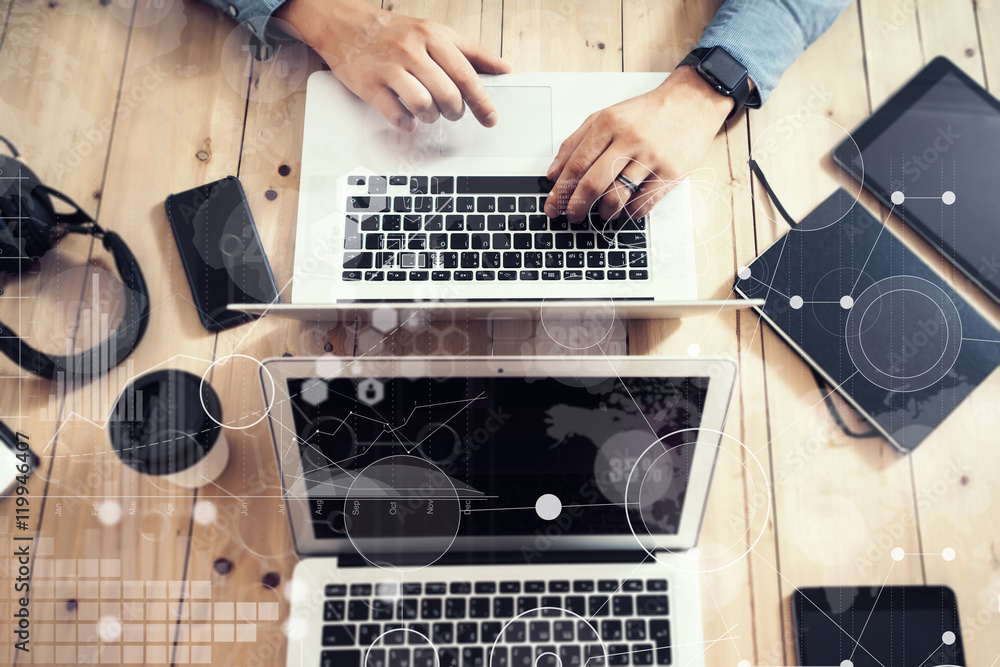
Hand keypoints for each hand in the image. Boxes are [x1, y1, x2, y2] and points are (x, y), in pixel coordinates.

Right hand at [276, 0, 511, 130]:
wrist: (344, 24)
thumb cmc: (395, 32)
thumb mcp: (435, 32)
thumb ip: (471, 51)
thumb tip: (504, 67)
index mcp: (432, 35)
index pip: (465, 73)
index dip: (481, 100)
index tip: (491, 118)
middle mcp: (411, 50)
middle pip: (447, 93)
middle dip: (455, 111)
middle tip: (452, 112)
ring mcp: (389, 67)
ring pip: (423, 104)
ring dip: (432, 117)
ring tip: (430, 113)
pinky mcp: (369, 85)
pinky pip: (396, 114)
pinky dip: (407, 123)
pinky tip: (408, 118)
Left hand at [544, 66, 735, 222]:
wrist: (692, 102)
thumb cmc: (647, 113)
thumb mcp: (606, 116)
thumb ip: (575, 142)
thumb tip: (553, 173)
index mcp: (608, 124)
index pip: (576, 165)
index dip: (560, 191)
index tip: (552, 206)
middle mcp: (629, 140)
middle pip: (592, 184)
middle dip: (577, 207)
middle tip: (572, 216)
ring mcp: (651, 158)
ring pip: (617, 198)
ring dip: (604, 213)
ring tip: (602, 213)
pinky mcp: (671, 173)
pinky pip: (643, 204)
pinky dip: (630, 213)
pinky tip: (626, 209)